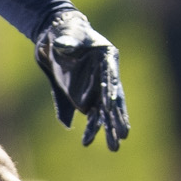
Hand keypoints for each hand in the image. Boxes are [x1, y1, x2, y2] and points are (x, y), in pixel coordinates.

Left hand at [33, 9, 130, 150]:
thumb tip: (62, 46)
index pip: (110, 77)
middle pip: (113, 99)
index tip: (110, 105)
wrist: (58, 38)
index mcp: (107, 58)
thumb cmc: (66, 32)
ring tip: (114, 148)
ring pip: (105, 112)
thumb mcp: (67, 34)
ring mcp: (98, 89)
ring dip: (108, 129)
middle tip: (122, 136)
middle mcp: (107, 76)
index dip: (110, 91)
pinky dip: (90, 128)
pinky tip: (87, 141)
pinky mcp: (87, 97)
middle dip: (117, 118)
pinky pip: (91, 115)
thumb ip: (67, 41)